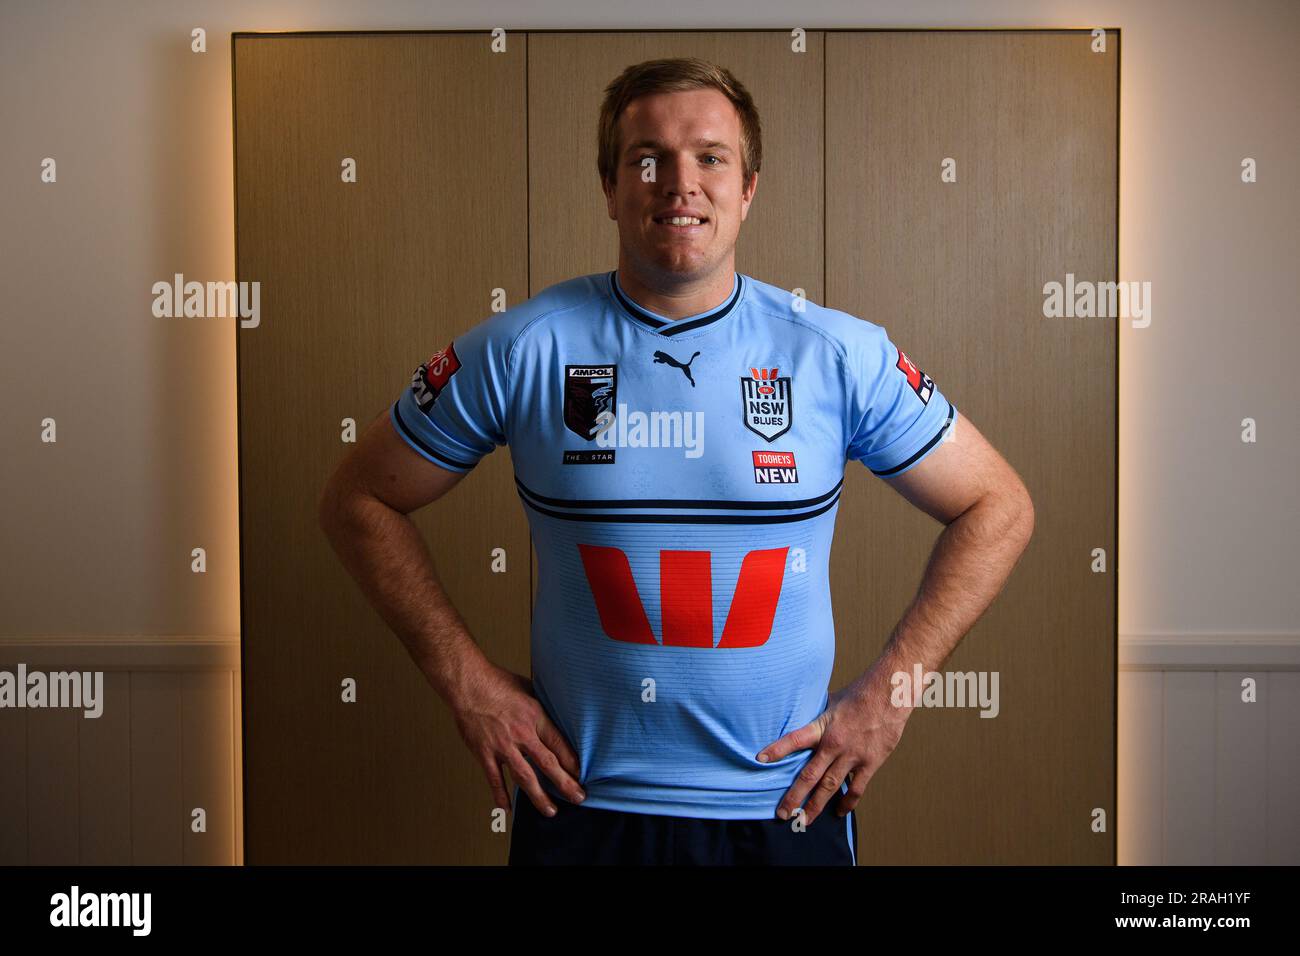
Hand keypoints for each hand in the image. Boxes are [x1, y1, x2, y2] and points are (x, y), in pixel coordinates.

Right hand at [450, 662, 585, 816]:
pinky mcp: (484, 753)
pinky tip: (508, 808)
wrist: (468, 684)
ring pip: (524, 777)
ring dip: (539, 796)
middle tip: (578, 798)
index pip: (559, 744)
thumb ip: (542, 705)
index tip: (581, 775)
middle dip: (565, 784)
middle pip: (548, 764)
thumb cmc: (498, 682)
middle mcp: (521, 734)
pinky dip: (501, 795)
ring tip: (550, 810)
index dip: (572, 762)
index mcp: (535, 716)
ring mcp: (502, 746)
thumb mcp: (529, 688)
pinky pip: (495, 779)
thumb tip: (557, 710)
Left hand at [756, 662, 913, 825]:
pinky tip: (838, 812)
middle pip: (809, 775)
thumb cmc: (861, 692)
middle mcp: (835, 744)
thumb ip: (819, 716)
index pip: (794, 739)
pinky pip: (857, 789)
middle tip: (782, 814)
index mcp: (823, 726)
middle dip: (794, 797)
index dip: (777, 749)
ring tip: (804, 821)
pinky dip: (847, 803)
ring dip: (816, 806)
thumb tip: (806, 717)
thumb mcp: (832, 700)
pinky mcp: (870, 762)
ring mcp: (853, 756)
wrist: (891, 693)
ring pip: (830, 787)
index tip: (760, 759)